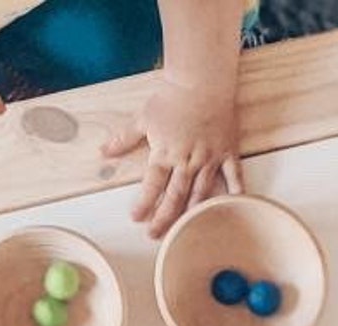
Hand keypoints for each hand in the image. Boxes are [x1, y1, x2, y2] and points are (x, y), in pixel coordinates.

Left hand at [102, 74, 242, 237]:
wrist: (203, 79)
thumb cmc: (172, 97)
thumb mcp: (142, 118)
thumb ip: (123, 139)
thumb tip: (103, 151)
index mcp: (165, 153)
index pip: (151, 186)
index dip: (143, 205)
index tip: (136, 218)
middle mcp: (187, 160)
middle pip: (174, 197)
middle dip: (164, 218)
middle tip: (155, 235)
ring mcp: (209, 158)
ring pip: (200, 192)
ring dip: (192, 213)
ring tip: (186, 229)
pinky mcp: (228, 151)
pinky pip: (234, 175)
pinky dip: (235, 191)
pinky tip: (234, 207)